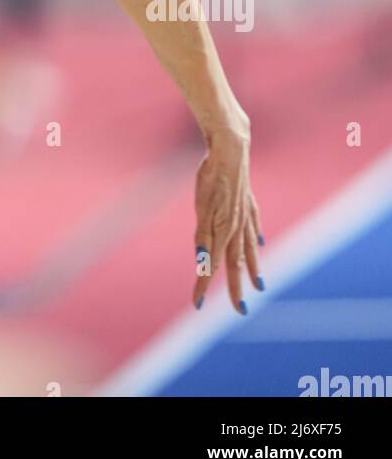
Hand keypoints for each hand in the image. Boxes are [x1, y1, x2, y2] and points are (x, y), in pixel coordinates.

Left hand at [192, 123, 263, 313]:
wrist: (230, 149)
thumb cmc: (211, 177)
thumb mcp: (202, 206)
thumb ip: (203, 236)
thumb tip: (203, 263)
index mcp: (224, 230)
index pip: (212, 266)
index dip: (203, 286)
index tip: (197, 305)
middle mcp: (238, 227)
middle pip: (237, 263)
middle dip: (237, 287)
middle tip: (241, 309)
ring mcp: (245, 214)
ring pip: (250, 248)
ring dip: (253, 268)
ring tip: (259, 285)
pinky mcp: (248, 201)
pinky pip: (254, 226)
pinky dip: (257, 238)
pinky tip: (260, 243)